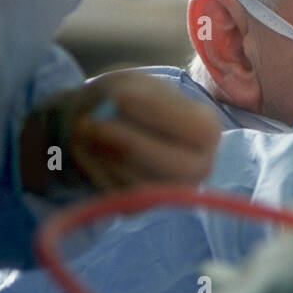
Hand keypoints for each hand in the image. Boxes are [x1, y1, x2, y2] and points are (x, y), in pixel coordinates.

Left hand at [21, 71, 222, 195]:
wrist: (102, 126)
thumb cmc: (127, 100)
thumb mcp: (133, 85)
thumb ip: (132, 97)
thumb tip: (120, 104)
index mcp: (208, 130)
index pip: (198, 130)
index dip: (158, 115)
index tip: (120, 98)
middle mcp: (199, 166)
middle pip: (176, 167)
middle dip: (130, 146)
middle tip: (92, 123)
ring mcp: (170, 190)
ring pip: (142, 184)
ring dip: (103, 154)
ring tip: (84, 127)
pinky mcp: (140, 206)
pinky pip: (116, 194)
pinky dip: (93, 168)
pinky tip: (86, 148)